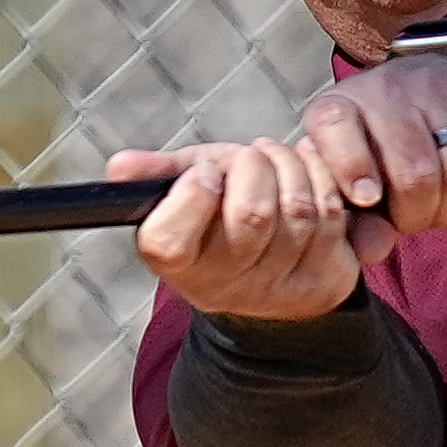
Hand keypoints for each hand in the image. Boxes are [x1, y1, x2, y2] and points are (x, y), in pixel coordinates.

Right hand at [107, 139, 374, 320]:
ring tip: (276, 161)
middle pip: (250, 214)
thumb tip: (117, 167)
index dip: (194, 193)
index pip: (170, 239)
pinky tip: (307, 173)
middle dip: (254, 166)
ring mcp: (273, 289)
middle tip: (249, 157)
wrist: (275, 266)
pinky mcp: (319, 279)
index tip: (206, 172)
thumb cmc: (220, 214)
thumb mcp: (184, 189)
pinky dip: (321, 179)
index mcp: (174, 262)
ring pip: (296, 210)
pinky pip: (329, 214)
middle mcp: (220, 286)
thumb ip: (155, 176)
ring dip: (290, 167)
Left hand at [296, 53, 446, 235]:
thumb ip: (355, 220)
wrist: (433, 80)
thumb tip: (370, 251)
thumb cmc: (380, 144)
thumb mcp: (351, 177)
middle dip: (418, 215)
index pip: (335, 127)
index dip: (352, 167)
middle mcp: (385, 88)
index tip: (368, 199)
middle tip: (415, 220)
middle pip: (415, 173)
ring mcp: (438, 87)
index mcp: (338, 108)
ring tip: (443, 211)